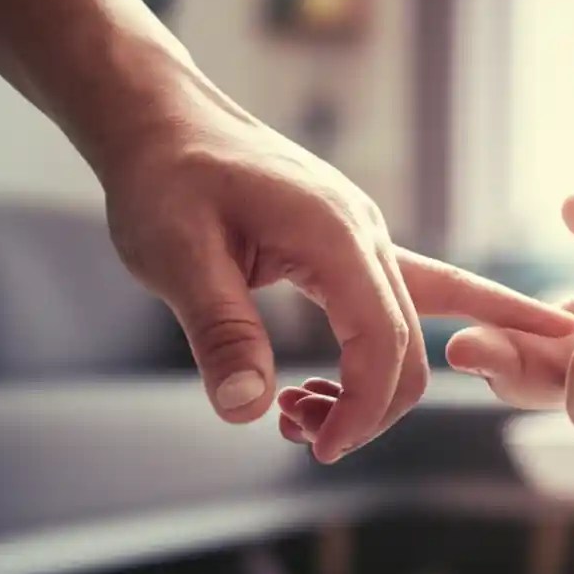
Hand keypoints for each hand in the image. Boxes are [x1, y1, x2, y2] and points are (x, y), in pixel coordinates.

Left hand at [101, 102, 573, 462]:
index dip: (362, 408)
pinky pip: (400, 304)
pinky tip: (332, 387)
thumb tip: (246, 410)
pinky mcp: (351, 248)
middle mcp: (367, 236)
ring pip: (405, 332)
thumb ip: (220, 331)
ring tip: (292, 410)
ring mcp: (366, 239)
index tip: (322, 450)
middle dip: (368, 409)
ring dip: (368, 388)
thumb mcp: (176, 257)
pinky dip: (385, 355)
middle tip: (302, 439)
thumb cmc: (166, 179)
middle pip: (407, 346)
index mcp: (334, 236)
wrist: (167, 122)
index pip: (381, 339)